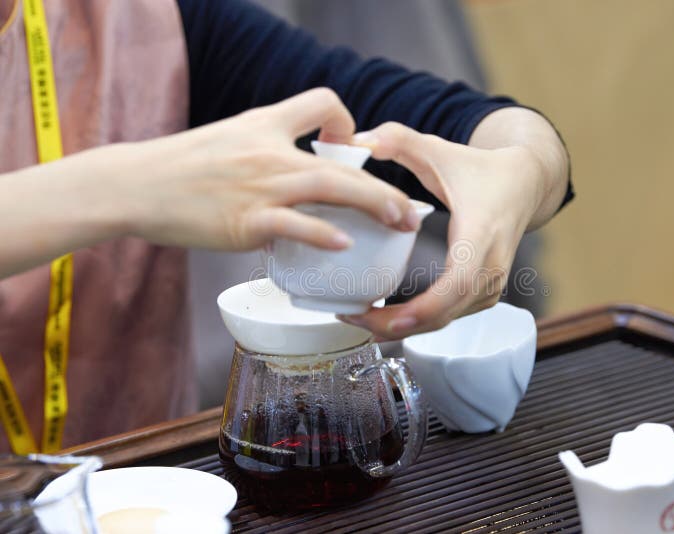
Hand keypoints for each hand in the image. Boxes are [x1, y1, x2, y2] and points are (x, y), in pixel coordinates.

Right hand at [113, 88, 419, 250]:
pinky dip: (323, 235)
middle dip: (381, 188)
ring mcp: (259, 186)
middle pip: (342, 164)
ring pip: (330, 190)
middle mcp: (268, 151)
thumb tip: (295, 177)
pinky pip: (294, 226)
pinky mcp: (246, 221)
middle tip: (405, 211)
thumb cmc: (180, 168)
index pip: (322, 101)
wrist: (135, 185)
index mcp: (265, 124)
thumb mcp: (228, 138)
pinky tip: (343, 245)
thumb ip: (265, 148)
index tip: (351, 151)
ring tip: (397, 224)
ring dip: (372, 207)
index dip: (347, 123)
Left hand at [337, 114, 566, 339]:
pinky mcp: (485, 292)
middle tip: (353, 317)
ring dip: (405, 327)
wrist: (524, 183)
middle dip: (398, 324)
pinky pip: (452, 316)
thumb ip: (399, 139)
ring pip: (448, 320)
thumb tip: (358, 139)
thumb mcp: (439, 150)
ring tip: (361, 317)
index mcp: (481, 232)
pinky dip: (420, 322)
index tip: (387, 317)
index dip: (424, 307)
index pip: (459, 282)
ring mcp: (491, 283)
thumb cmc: (481, 170)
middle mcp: (491, 265)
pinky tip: (388, 316)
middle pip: (447, 312)